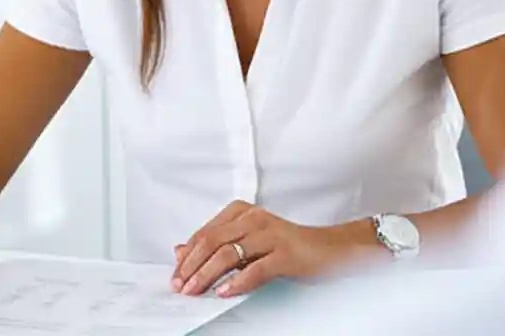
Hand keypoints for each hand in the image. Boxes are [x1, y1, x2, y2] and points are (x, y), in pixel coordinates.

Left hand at [171, 200, 373, 298]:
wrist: (329, 249)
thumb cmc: (286, 247)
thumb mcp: (247, 244)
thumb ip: (217, 245)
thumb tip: (180, 252)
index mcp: (241, 212)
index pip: (204, 234)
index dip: (187, 256)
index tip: (176, 275)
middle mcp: (254, 218)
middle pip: (212, 242)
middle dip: (192, 266)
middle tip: (180, 286)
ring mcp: (270, 234)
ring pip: (229, 254)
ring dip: (207, 275)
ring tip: (196, 291)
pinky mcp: (285, 252)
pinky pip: (256, 268)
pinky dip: (237, 282)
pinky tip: (224, 292)